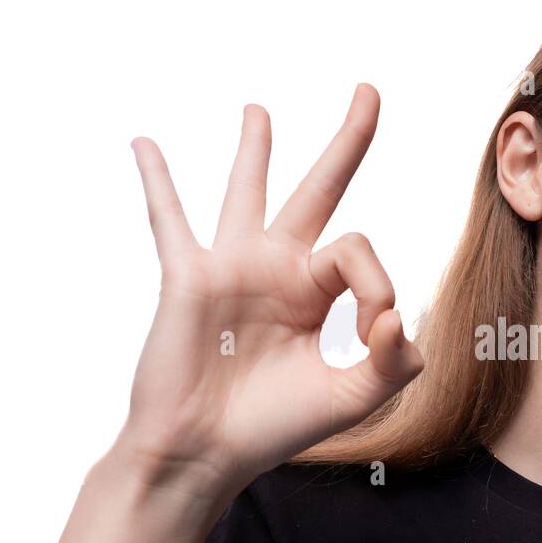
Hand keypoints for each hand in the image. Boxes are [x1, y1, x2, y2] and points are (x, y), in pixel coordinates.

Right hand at [111, 84, 423, 499]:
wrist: (206, 452)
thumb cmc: (274, 426)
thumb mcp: (354, 397)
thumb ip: (394, 362)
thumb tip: (398, 315)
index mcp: (318, 292)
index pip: (361, 252)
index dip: (378, 283)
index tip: (376, 330)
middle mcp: (278, 269)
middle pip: (319, 189)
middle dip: (347, 140)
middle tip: (369, 90)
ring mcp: (231, 267)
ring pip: (246, 191)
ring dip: (253, 147)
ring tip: (258, 109)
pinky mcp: (188, 276)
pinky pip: (169, 219)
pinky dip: (157, 182)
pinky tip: (144, 143)